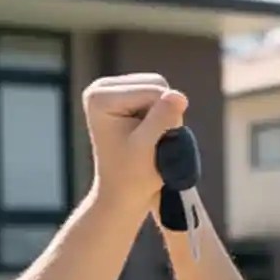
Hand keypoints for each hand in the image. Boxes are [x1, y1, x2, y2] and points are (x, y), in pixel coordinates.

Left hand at [81, 73, 187, 213]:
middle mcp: (101, 87)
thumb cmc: (133, 176)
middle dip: (164, 114)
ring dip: (165, 116)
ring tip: (149, 140)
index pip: (154, 92)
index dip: (163, 119)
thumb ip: (163, 119)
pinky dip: (163, 116)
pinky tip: (149, 134)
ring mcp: (112, 90)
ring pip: (162, 90)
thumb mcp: (148, 148)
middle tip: (150, 143)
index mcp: (101, 96)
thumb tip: (179, 96)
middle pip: (158, 85)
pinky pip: (161, 96)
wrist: (122, 194)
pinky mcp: (125, 95)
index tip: (147, 144)